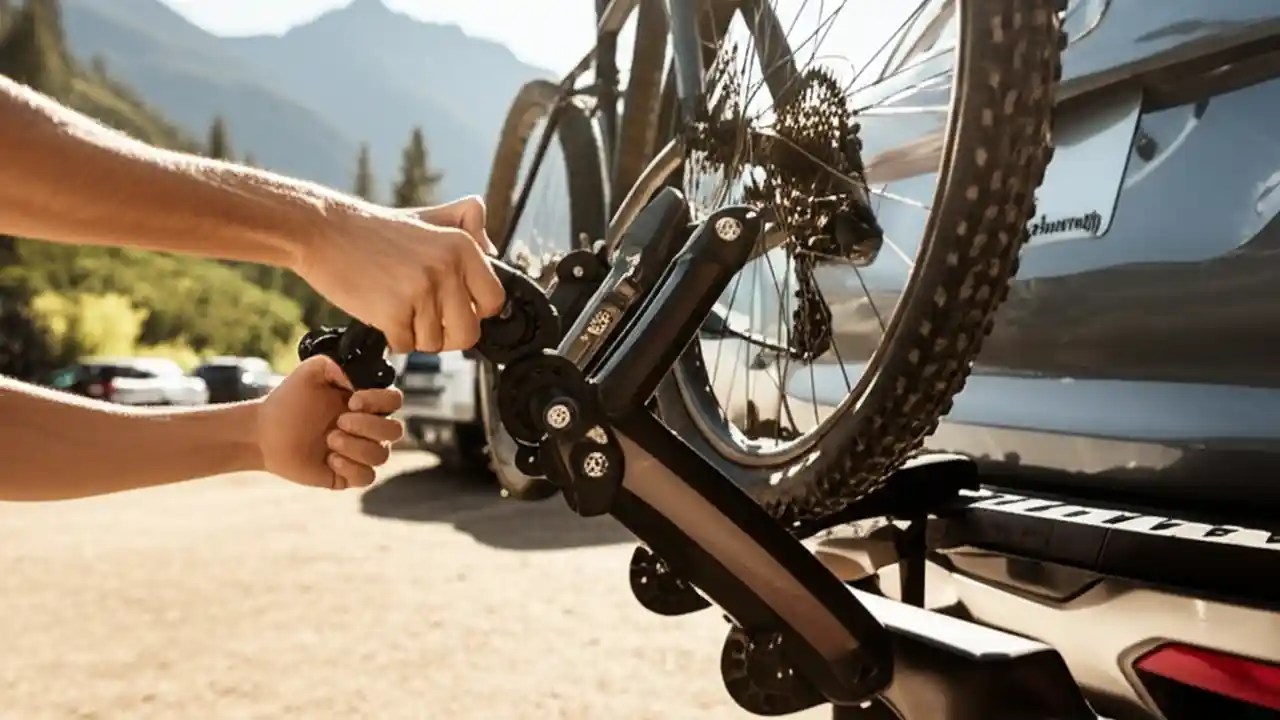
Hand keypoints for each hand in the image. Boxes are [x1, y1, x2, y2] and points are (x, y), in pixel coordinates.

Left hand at [256, 356, 404, 489]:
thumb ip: (335, 364)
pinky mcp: (348, 476)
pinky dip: (350, 467)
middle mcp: (367, 429)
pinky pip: (367, 477)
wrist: (265, 432)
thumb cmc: (288, 402)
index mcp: (365, 404)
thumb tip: (356, 382)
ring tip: (330, 440)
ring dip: (355, 447)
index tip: (352, 400)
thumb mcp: (310, 372)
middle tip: (339, 422)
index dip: (379, 401)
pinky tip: (329, 459)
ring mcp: (359, 453)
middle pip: (395, 431)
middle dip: (368, 426)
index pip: (394, 401)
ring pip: (381, 456)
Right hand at [297, 195, 505, 352]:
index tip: (454, 308)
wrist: (323, 231)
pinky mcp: (393, 312)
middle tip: (423, 318)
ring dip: (415, 335)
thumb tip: (493, 250)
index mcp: (462, 246)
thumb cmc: (373, 231)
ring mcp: (421, 291)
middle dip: (446, 334)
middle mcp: (447, 268)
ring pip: (435, 344)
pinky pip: (405, 347)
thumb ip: (466, 226)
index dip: (474, 312)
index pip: (494, 301)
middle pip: (469, 333)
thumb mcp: (428, 217)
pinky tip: (379, 312)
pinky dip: (391, 338)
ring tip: (396, 306)